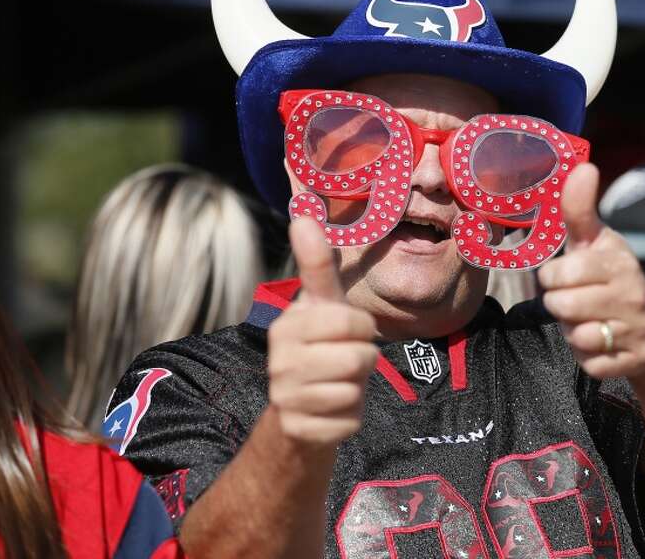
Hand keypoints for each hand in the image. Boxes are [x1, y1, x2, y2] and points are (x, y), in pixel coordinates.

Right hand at [267, 218, 379, 443]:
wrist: (298, 411)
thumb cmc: (320, 347)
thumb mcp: (322, 305)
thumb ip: (316, 263)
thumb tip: (303, 213)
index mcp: (288, 325)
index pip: (352, 321)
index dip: (361, 328)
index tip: (345, 329)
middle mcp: (280, 360)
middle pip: (360, 358)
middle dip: (363, 360)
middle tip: (344, 361)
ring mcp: (286, 397)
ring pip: (356, 390)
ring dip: (357, 390)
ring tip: (337, 384)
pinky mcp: (299, 429)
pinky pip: (349, 421)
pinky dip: (349, 418)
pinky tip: (331, 410)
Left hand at [537, 163, 644, 379]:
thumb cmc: (613, 277)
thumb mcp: (597, 242)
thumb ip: (580, 209)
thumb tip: (583, 166)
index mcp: (620, 262)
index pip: (558, 274)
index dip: (553, 278)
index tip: (566, 276)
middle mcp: (634, 296)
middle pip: (562, 307)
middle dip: (560, 306)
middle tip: (576, 300)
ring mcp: (638, 331)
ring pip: (576, 337)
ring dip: (573, 332)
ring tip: (588, 319)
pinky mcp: (635, 362)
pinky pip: (590, 364)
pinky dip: (587, 356)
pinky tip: (601, 342)